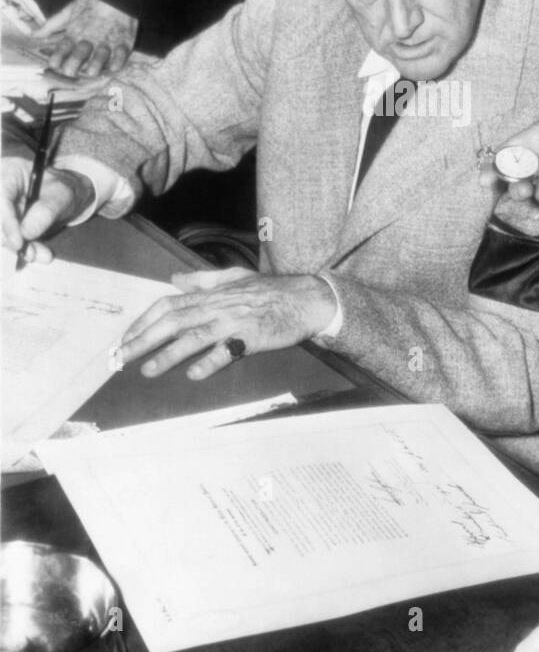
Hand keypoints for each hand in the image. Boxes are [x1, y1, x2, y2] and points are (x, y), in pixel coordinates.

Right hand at [1, 158, 94, 261]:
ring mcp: (1, 207)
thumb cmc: (63, 188)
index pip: (1, 198)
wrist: (65, 195)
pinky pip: (9, 239)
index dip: (6, 221)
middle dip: (11, 239)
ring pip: (2, 232)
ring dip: (19, 248)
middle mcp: (0, 190)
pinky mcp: (5, 223)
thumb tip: (25, 233)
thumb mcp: (61, 195)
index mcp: (9, 172)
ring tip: (40, 255)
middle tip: (31, 254)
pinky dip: (24, 249)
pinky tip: (38, 253)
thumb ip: (45, 212)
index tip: (18, 242)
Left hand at [33, 0, 137, 78]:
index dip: (56, 59)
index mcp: (75, 32)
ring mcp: (108, 40)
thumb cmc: (91, 2)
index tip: (54, 64)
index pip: (62, 49)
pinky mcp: (124, 41)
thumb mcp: (68, 11)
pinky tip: (113, 68)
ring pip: (100, 57)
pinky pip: (121, 55)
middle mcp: (90, 38)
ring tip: (91, 72)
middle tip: (70, 72)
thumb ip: (51, 25)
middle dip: (72, 65)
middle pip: (79, 55)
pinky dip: (118, 62)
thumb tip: (34, 35)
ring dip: (95, 66)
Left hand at [119, 268, 337, 380]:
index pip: (168, 305)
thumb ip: (203, 279)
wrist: (305, 297)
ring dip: (168, 354)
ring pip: (194, 337)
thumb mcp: (235, 277)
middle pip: (173, 322)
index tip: (125, 338)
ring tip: (147, 370)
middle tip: (120, 358)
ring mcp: (234, 322)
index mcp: (211, 294)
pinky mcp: (252, 337)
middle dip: (143, 340)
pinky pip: (228, 351)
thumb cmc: (271, 289)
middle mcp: (217, 306)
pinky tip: (195, 374)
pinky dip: (210, 362)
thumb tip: (175, 279)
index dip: (143, 321)